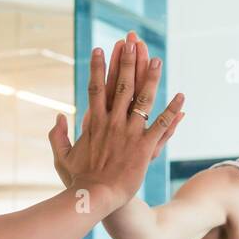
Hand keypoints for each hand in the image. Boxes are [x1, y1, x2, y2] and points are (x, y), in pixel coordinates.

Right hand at [48, 32, 184, 197]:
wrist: (94, 197)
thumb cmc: (77, 180)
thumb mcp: (62, 157)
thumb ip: (58, 135)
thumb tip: (57, 117)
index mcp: (94, 122)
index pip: (96, 87)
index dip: (99, 67)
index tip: (100, 49)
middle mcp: (112, 122)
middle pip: (122, 85)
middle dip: (127, 61)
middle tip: (132, 41)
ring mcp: (129, 133)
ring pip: (143, 99)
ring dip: (151, 77)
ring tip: (157, 59)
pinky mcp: (144, 146)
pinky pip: (161, 124)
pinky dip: (172, 110)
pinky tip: (181, 97)